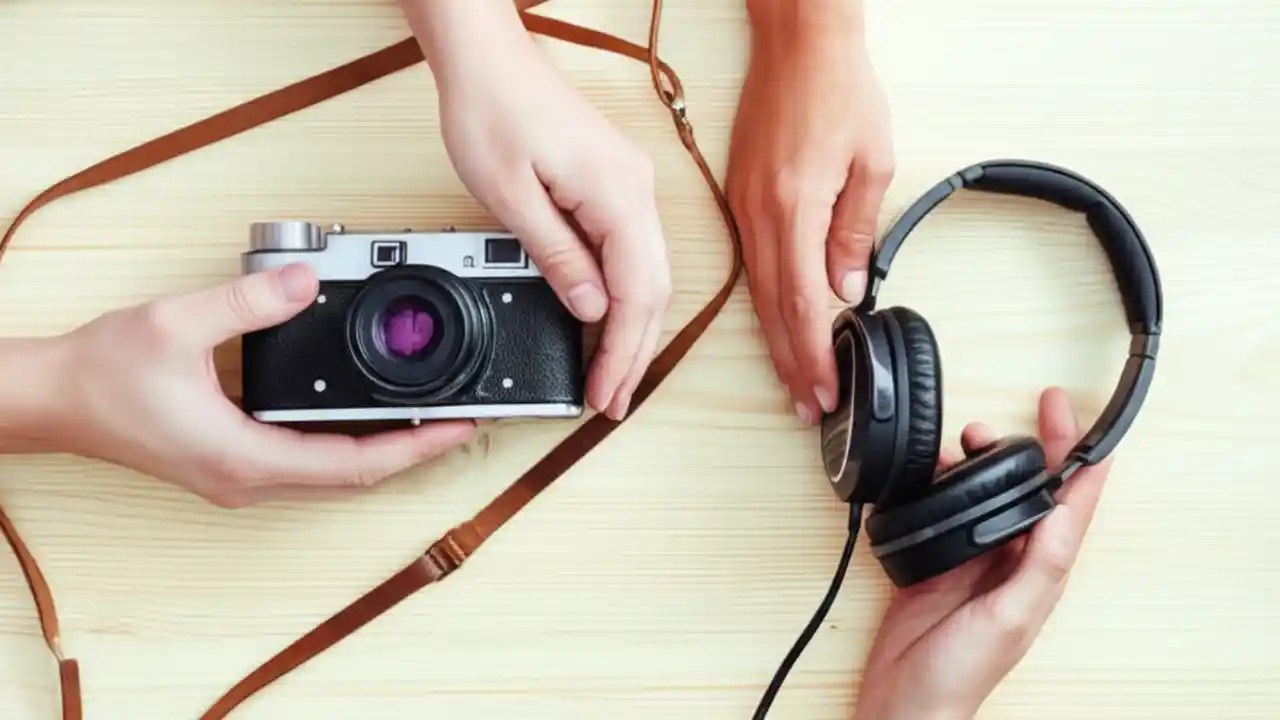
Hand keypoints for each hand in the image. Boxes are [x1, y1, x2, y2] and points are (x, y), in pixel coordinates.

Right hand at [33, 264, 475, 508]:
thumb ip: (247, 299)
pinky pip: (309, 461)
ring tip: (429, 419)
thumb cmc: (101, 374)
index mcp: (244, 456)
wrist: (52, 401)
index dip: (415, 449)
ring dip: (384, 449)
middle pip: (354, 476)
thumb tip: (303, 278)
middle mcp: (249, 478)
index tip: (458, 428)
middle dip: (413, 451)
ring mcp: (242, 476)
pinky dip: (348, 442)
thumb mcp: (177, 323)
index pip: (353, 464)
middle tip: (461, 420)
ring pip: (333, 473)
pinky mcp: (234, 462)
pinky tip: (367, 417)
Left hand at [401, 0, 671, 419]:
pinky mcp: (615, 184)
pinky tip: (607, 322)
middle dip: (634, 352)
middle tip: (610, 400)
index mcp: (617, 194)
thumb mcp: (510, 198)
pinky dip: (625, 295)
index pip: (636, 294)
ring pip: (648, 274)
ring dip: (632, 328)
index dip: (622, 353)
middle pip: (654, 291)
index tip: (604, 393)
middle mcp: (637, 189)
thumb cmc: (490, 111)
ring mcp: (630, 185)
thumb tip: (591, 310)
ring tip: (610, 374)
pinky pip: (633, 252)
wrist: (487, 58)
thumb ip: (556, 258)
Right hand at [727, 1, 892, 424]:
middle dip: (791, 361)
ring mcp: (744, 206)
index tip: (822, 391)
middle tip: (806, 406)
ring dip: (776, 339)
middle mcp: (760, 213)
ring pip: (757, 290)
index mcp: (793, 207)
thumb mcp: (872, 162)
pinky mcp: (741, 196)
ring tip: (793, 377)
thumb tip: (845, 290)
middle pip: (773, 307)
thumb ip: (855, 232)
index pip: (801, 302)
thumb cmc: (838, 89)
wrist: (798, 44)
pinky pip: (751, 263)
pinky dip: (765, 301)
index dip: (811, 354)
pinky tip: (776, 322)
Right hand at [854, 388, 1112, 719]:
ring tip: (959, 443)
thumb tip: (1063, 509)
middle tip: (992, 422)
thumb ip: (1040, 563)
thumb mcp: (1009, 616)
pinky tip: (932, 475)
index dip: (1074, 452)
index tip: (1061, 409)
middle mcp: (1011, 562)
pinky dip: (941, 486)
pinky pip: (947, 512)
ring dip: (976, 464)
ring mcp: (974, 562)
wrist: (904, 701)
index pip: (1068, 501)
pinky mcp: (939, 563)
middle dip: (1019, 448)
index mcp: (1039, 572)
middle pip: (1027, 490)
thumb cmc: (960, 673)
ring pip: (985, 495)